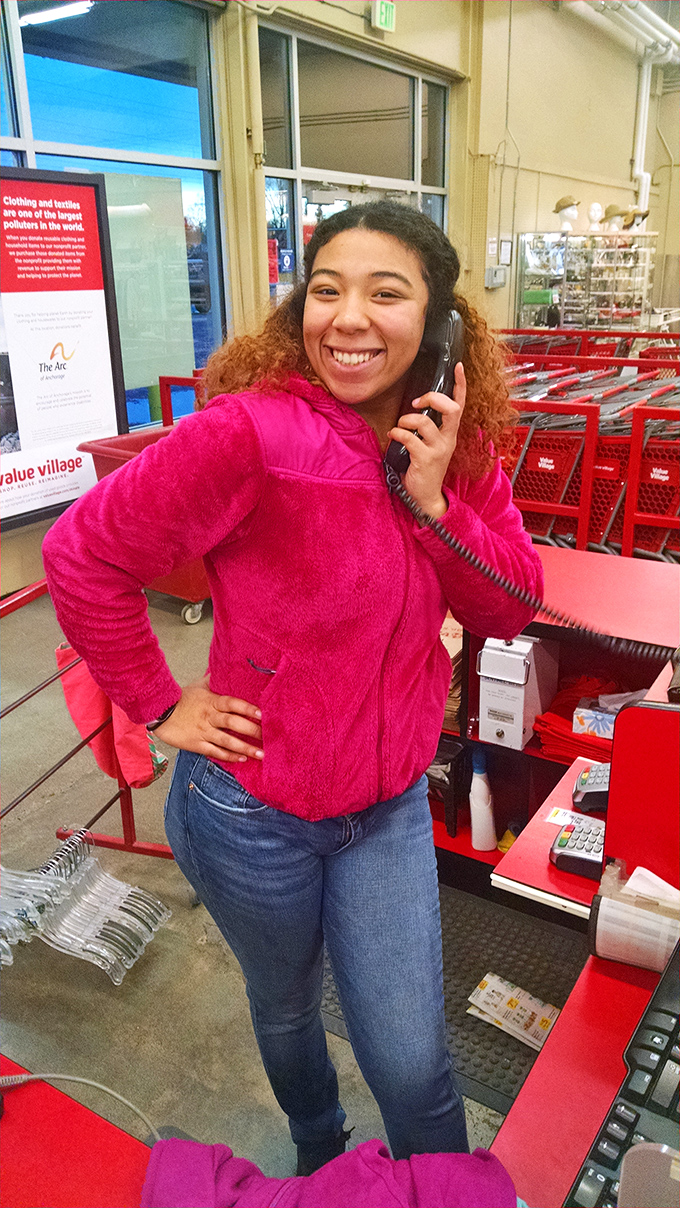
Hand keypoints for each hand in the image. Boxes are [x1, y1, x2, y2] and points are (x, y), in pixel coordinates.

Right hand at [154, 676, 262, 762]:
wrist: (159, 712)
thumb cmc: (181, 698)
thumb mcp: (199, 685)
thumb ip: (215, 680)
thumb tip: (227, 668)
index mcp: (211, 701)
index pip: (232, 703)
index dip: (247, 708)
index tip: (263, 714)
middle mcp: (209, 716)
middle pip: (232, 723)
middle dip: (251, 730)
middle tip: (268, 736)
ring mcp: (203, 731)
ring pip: (226, 740)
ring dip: (244, 747)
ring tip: (260, 753)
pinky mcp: (196, 744)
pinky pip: (215, 751)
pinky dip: (229, 756)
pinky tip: (242, 759)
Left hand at [388, 361, 465, 517]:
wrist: (426, 496)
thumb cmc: (425, 467)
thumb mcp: (431, 444)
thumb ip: (428, 427)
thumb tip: (415, 407)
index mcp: (450, 432)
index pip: (460, 404)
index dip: (460, 384)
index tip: (457, 366)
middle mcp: (448, 439)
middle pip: (451, 408)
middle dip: (432, 398)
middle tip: (416, 402)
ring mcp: (439, 449)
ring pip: (425, 422)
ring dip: (406, 419)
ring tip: (400, 425)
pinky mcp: (426, 459)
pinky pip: (410, 438)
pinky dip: (397, 433)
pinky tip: (392, 436)